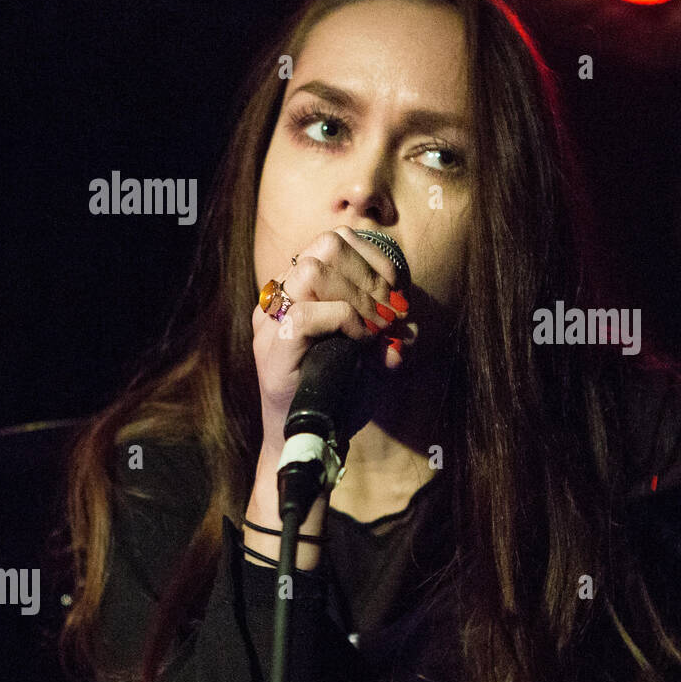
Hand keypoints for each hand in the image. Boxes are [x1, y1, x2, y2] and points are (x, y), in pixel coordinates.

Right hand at [252, 225, 414, 451]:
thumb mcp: (376, 357)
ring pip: (312, 270)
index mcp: (302, 291)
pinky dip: (345, 320)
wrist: (310, 440)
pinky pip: (307, 314)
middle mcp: (282, 299)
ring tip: (377, 326)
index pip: (335, 241)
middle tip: (390, 312)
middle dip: (370, 275)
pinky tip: (361, 340)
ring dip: (359, 296)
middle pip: (325, 246)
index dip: (374, 258)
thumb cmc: (342, 395)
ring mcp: (272, 322)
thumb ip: (391, 334)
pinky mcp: (272, 349)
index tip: (398, 290)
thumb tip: (408, 327)